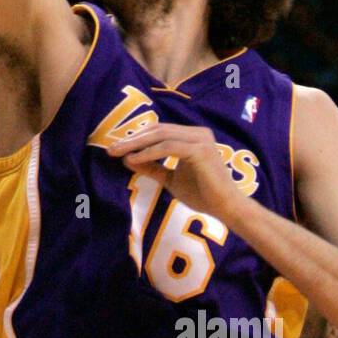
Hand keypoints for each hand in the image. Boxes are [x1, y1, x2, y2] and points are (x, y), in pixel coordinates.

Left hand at [107, 122, 242, 225]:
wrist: (226, 208)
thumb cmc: (203, 194)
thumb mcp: (170, 179)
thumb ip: (152, 168)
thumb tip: (127, 160)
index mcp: (192, 136)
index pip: (159, 131)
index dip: (136, 137)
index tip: (116, 148)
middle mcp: (197, 133)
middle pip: (157, 130)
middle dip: (132, 138)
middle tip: (111, 148)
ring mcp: (200, 139)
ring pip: (161, 136)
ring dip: (136, 144)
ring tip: (117, 152)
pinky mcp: (200, 150)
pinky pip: (168, 147)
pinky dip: (148, 153)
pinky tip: (133, 160)